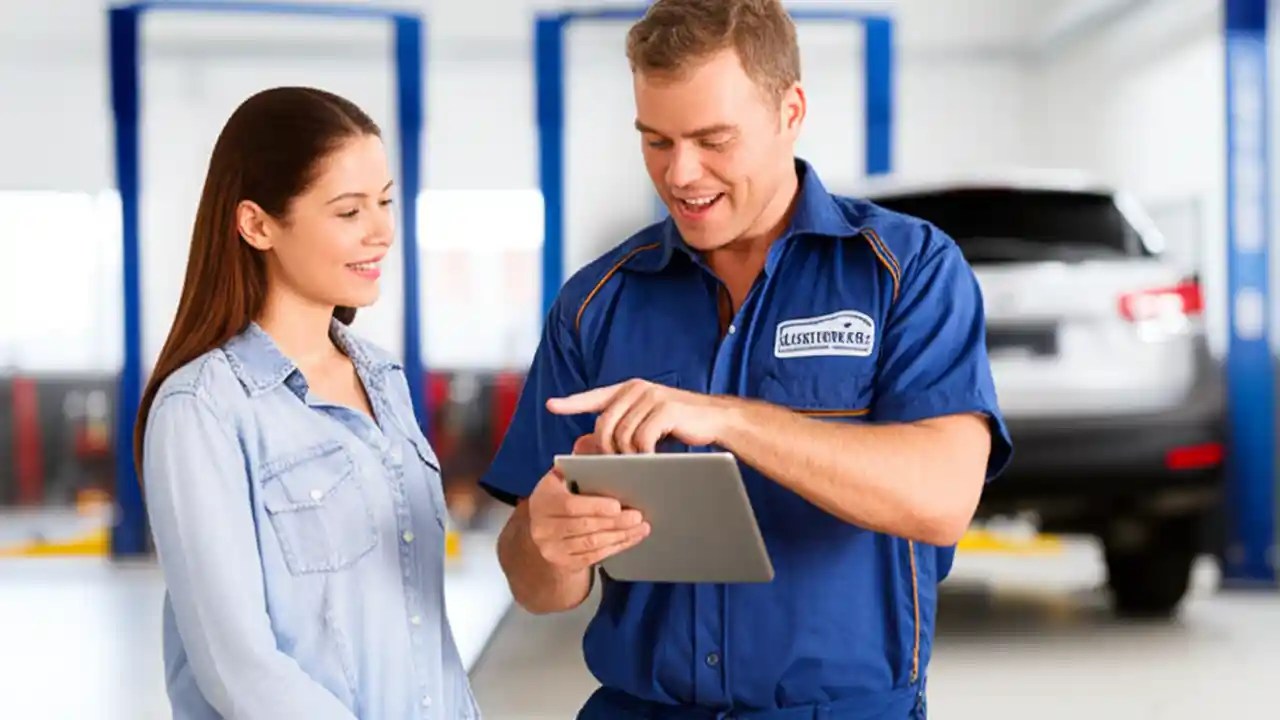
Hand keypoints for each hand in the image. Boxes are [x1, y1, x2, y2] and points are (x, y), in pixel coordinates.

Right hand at [525, 435, 650, 570]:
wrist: (541, 529)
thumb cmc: (560, 494)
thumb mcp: (563, 475)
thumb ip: (579, 458)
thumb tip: (594, 439)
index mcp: (543, 500)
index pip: (569, 506)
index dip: (594, 506)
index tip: (617, 505)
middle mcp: (543, 527)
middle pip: (584, 527)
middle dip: (615, 522)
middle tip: (638, 516)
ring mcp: (553, 548)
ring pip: (592, 544)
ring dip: (620, 536)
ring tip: (641, 527)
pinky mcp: (565, 563)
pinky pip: (594, 557)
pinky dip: (616, 547)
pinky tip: (631, 538)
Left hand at [546, 379, 732, 453]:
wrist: (715, 419)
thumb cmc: (679, 424)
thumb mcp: (647, 420)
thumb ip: (624, 425)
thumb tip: (591, 444)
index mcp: (629, 389)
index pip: (594, 396)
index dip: (572, 403)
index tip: (552, 406)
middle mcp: (637, 388)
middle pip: (604, 425)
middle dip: (608, 449)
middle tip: (622, 462)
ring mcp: (651, 396)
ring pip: (622, 435)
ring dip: (629, 454)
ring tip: (643, 459)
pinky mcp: (665, 409)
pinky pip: (642, 439)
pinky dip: (644, 453)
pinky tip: (653, 457)